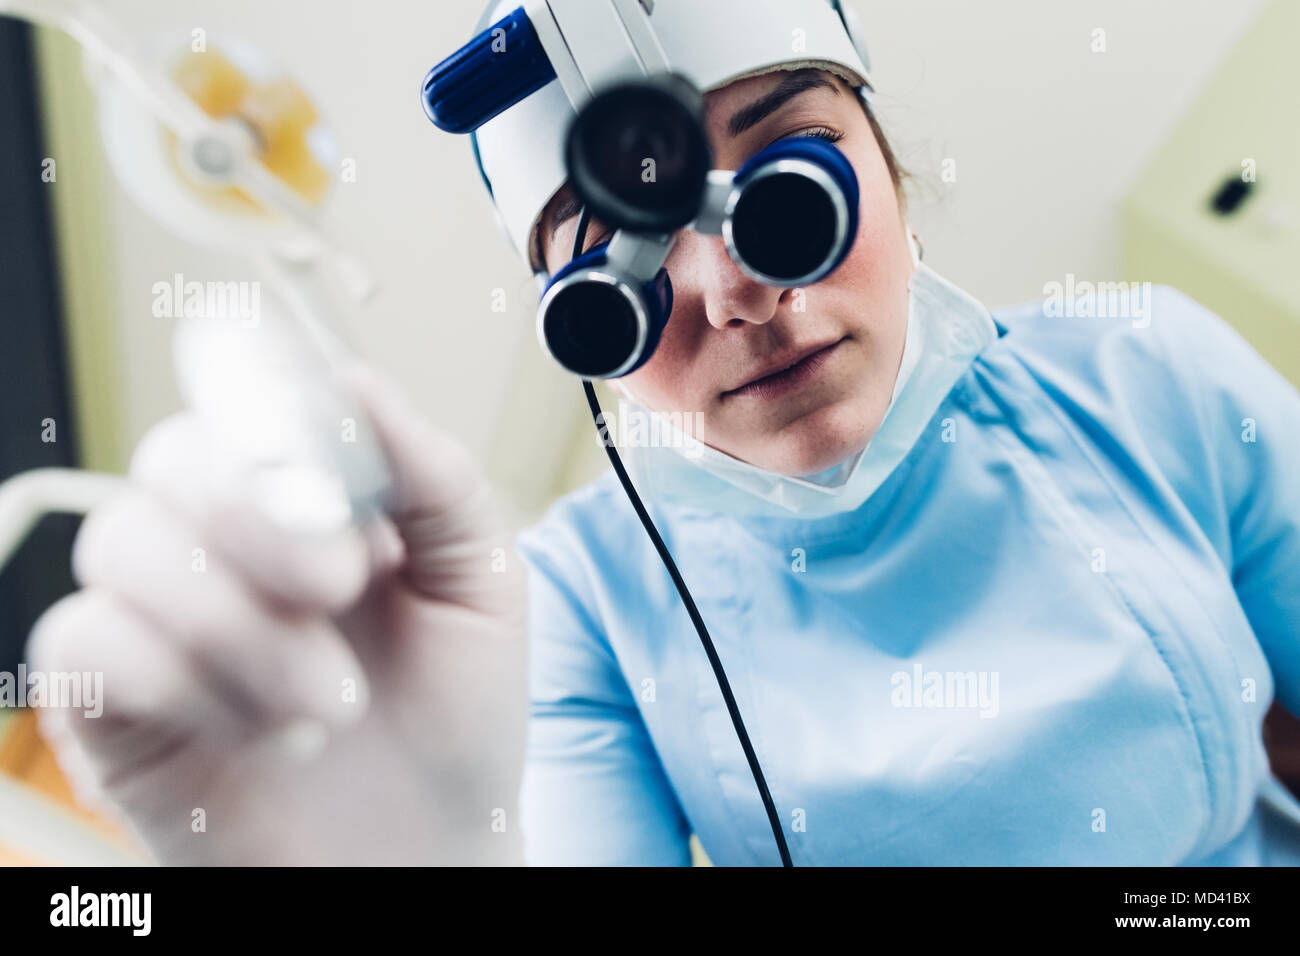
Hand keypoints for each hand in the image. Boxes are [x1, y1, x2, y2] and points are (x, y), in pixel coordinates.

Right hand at [27, 366, 527, 863]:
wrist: (432, 849)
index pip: (249, 408)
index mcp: (309, 503)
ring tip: (333, 701)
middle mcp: (226, 546)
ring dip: (240, 622)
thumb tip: (356, 381)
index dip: (283, 426)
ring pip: (123, 542)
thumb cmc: (456, 716)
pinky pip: (81, 643)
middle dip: (265, 519)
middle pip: (176, 457)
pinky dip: (180, 682)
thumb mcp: (483, 584)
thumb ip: (437, 478)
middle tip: (343, 587)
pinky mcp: (113, 704)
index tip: (354, 498)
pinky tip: (265, 732)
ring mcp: (162, 621)